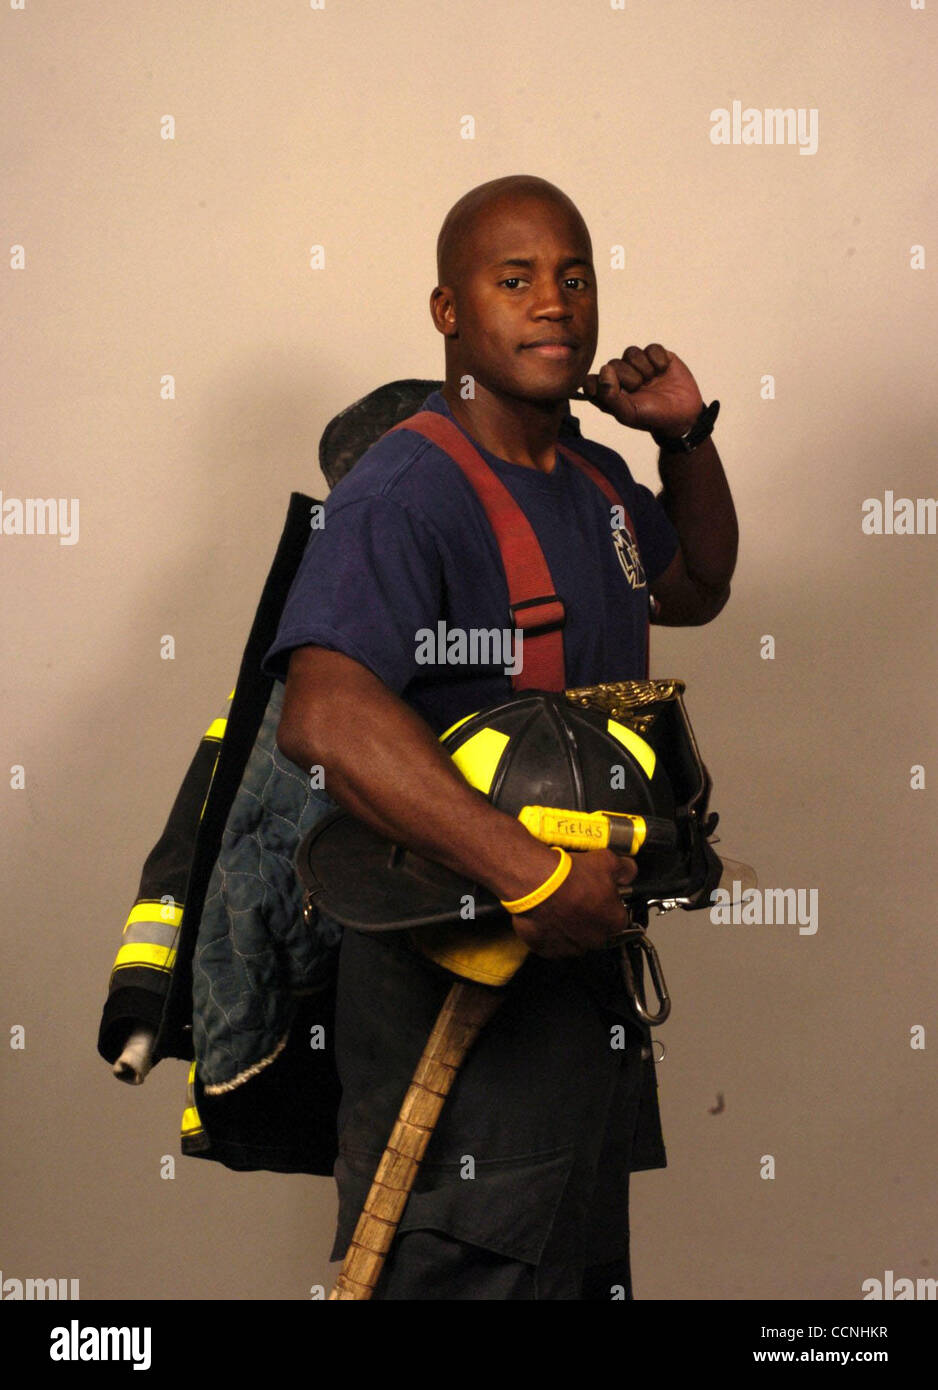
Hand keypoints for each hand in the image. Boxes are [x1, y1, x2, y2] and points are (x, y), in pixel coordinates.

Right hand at [509, 849, 637, 959]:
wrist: (537, 884)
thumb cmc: (571, 877)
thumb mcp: (608, 860)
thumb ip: (625, 869)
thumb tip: (628, 871)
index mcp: (615, 923)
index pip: (620, 915)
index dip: (610, 901)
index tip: (601, 892)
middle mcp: (595, 941)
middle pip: (597, 928)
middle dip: (590, 914)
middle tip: (579, 894)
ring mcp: (569, 948)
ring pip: (574, 937)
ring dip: (570, 924)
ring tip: (560, 902)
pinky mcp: (546, 949)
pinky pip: (551, 941)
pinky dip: (549, 929)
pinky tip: (546, 912)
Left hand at [571, 343, 703, 436]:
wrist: (683, 416)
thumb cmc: (652, 417)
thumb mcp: (628, 413)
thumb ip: (610, 396)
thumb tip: (604, 370)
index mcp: (609, 393)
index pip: (591, 380)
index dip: (599, 382)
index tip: (613, 390)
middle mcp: (621, 378)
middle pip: (613, 363)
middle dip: (629, 377)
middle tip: (641, 389)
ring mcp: (639, 366)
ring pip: (631, 352)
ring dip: (643, 368)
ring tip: (652, 380)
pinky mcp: (657, 357)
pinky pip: (651, 348)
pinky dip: (658, 359)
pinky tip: (664, 370)